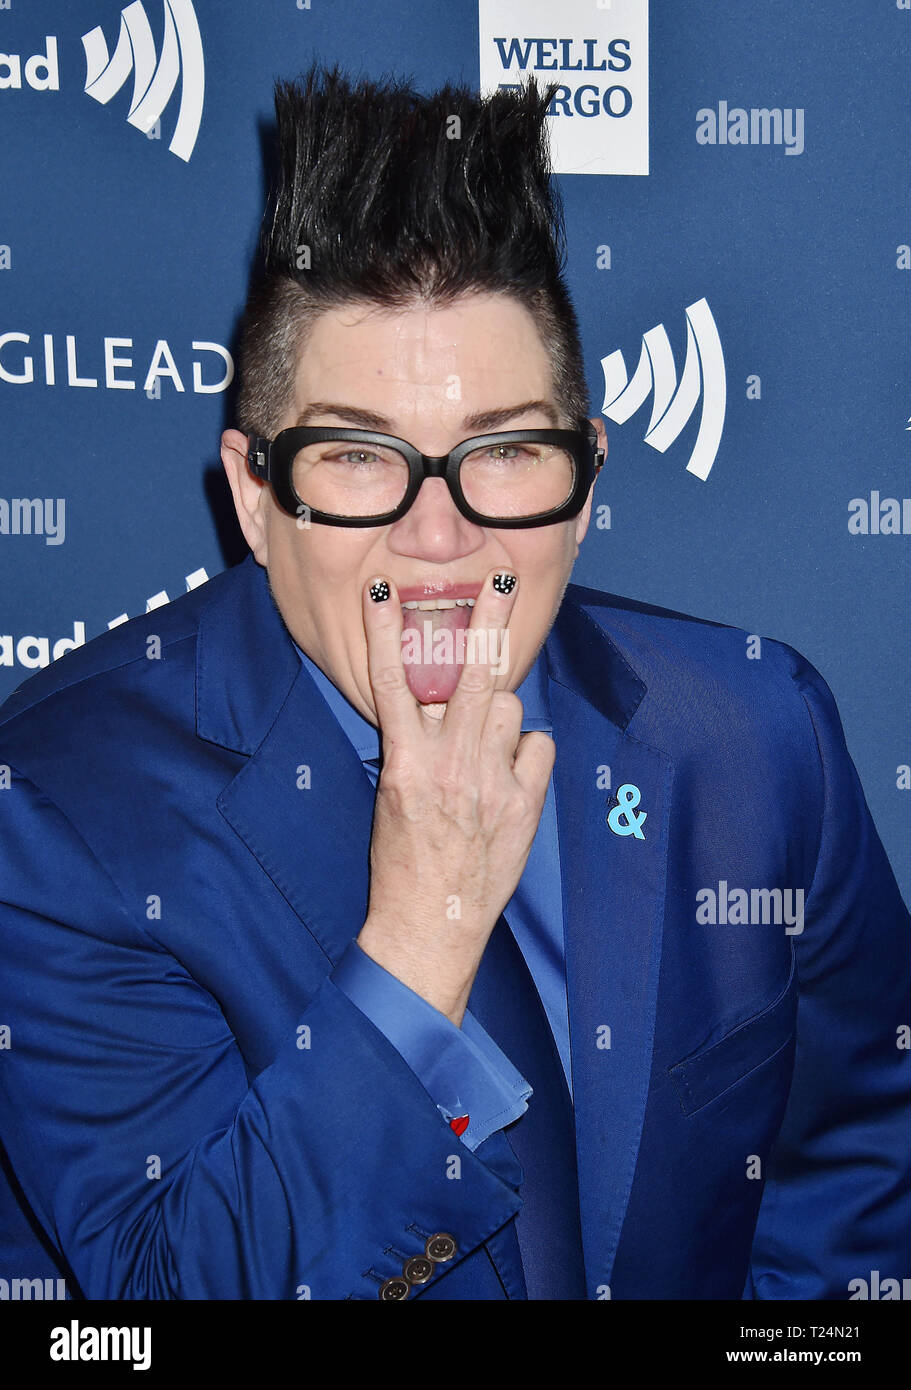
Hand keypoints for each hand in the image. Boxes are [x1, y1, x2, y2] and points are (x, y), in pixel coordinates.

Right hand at [356, 568, 555, 1025]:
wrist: (430, 924)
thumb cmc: (402, 861)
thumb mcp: (392, 795)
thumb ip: (417, 744)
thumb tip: (440, 699)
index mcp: (407, 763)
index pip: (393, 683)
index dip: (387, 633)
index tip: (385, 592)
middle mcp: (451, 767)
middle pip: (475, 675)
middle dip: (489, 619)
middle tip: (502, 578)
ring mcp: (492, 784)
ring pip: (511, 708)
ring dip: (499, 716)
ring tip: (483, 748)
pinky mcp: (525, 803)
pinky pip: (537, 747)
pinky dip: (526, 753)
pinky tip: (509, 775)